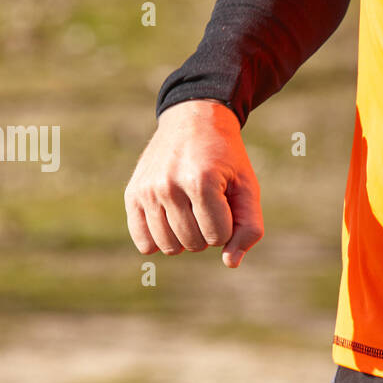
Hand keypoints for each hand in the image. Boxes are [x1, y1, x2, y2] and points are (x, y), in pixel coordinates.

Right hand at [124, 100, 262, 268]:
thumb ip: (249, 227)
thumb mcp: (248, 187)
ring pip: (169, 248)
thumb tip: (230, 263)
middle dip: (209, 232)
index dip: (228, 225)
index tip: (227, 202)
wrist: (193, 120)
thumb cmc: (226, 159)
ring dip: (186, 238)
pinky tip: (171, 221)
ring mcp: (147, 190)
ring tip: (191, 211)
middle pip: (194, 244)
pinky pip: (144, 242)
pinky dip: (160, 240)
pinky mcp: (132, 194)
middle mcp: (169, 186)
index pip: (219, 237)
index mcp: (201, 181)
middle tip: (209, 204)